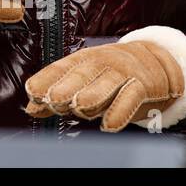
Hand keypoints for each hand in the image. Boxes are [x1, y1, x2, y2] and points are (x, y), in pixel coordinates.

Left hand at [24, 40, 185, 131]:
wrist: (154, 60)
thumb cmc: (111, 74)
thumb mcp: (84, 79)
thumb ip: (58, 95)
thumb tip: (31, 108)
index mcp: (81, 60)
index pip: (60, 68)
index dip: (46, 79)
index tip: (33, 92)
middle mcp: (100, 62)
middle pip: (81, 75)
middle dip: (65, 87)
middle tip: (53, 100)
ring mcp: (121, 71)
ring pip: (105, 83)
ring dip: (92, 95)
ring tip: (78, 107)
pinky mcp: (142, 83)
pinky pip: (131, 96)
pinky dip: (120, 111)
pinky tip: (109, 125)